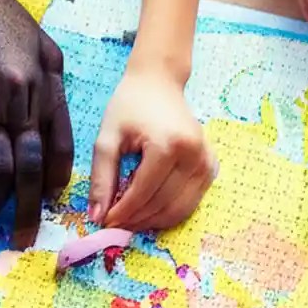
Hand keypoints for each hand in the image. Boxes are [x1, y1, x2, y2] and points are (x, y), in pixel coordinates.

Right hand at [0, 0, 73, 247]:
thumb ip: (53, 90)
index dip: (54, 181)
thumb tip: (53, 137)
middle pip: (27, 165)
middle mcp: (13, 99)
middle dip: (28, 207)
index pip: (55, 147)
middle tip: (26, 235)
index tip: (51, 200)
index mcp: (41, 85)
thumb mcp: (42, 47)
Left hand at [90, 68, 214, 231]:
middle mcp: (193, 155)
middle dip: (136, 220)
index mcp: (167, 145)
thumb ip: (101, 178)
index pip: (142, 193)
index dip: (122, 213)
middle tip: (114, 224)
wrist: (159, 83)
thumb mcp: (107, 138)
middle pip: (162, 205)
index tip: (104, 222)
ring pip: (179, 210)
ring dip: (152, 221)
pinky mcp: (210, 167)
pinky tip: (149, 209)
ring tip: (130, 219)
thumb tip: (97, 216)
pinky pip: (190, 202)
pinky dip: (168, 212)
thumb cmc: (130, 106)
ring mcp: (206, 162)